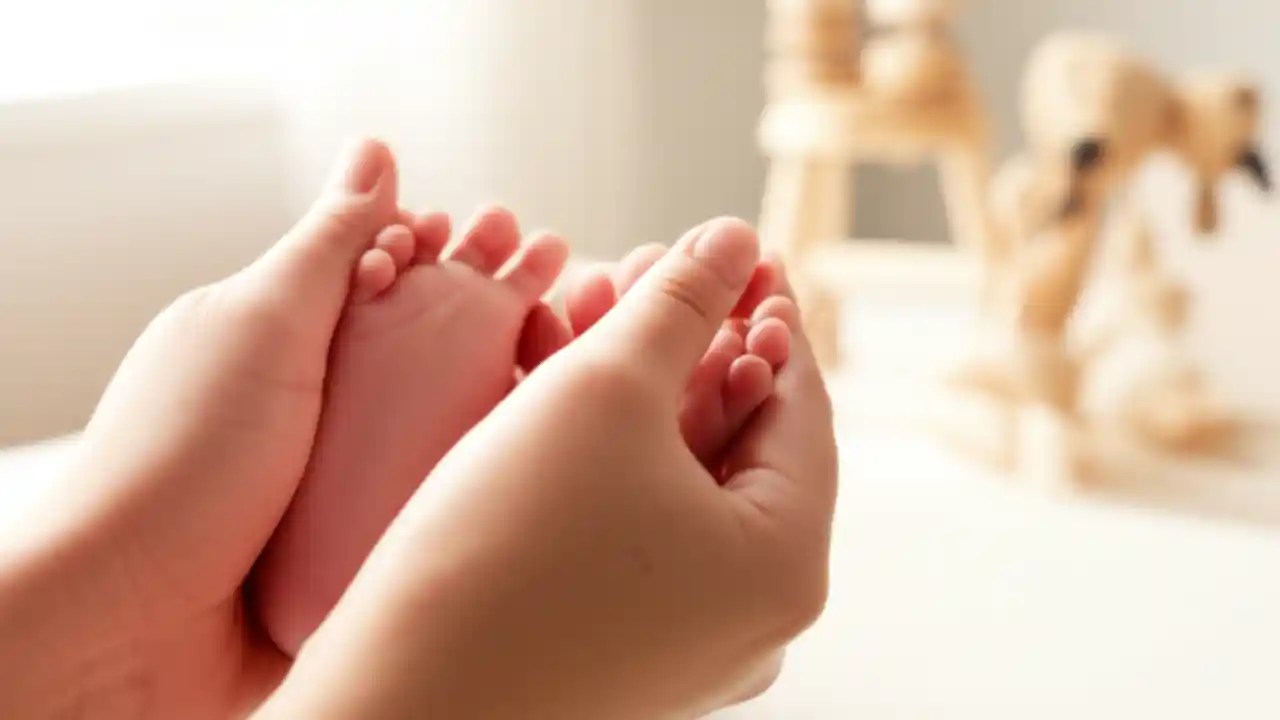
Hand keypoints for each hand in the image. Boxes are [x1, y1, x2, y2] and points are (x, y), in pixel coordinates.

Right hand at [263, 218, 837, 718]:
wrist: (388, 708)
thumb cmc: (499, 550)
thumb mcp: (604, 391)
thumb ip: (682, 302)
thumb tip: (736, 240)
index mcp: (785, 566)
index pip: (802, 405)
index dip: (768, 309)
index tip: (738, 246)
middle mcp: (750, 619)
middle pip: (739, 443)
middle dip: (691, 343)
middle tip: (652, 266)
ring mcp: (685, 642)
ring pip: (678, 481)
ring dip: (641, 389)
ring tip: (592, 304)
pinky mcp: (618, 649)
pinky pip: (635, 526)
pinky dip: (608, 454)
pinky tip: (558, 381)